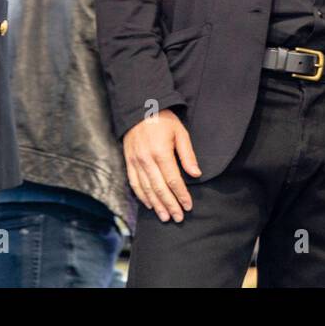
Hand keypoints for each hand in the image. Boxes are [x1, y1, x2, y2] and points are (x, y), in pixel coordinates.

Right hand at [122, 108, 201, 222]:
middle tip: (178, 218)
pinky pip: (134, 183)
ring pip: (146, 189)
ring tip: (165, 217)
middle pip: (159, 189)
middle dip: (170, 205)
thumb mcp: (180, 133)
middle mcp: (146, 160)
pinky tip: (149, 205)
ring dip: (156, 205)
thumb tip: (196, 174)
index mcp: (161, 152)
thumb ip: (187, 155)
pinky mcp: (128, 162)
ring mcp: (135, 162)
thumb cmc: (163, 120)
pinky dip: (142, 196)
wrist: (139, 108)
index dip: (181, 195)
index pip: (173, 180)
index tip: (188, 206)